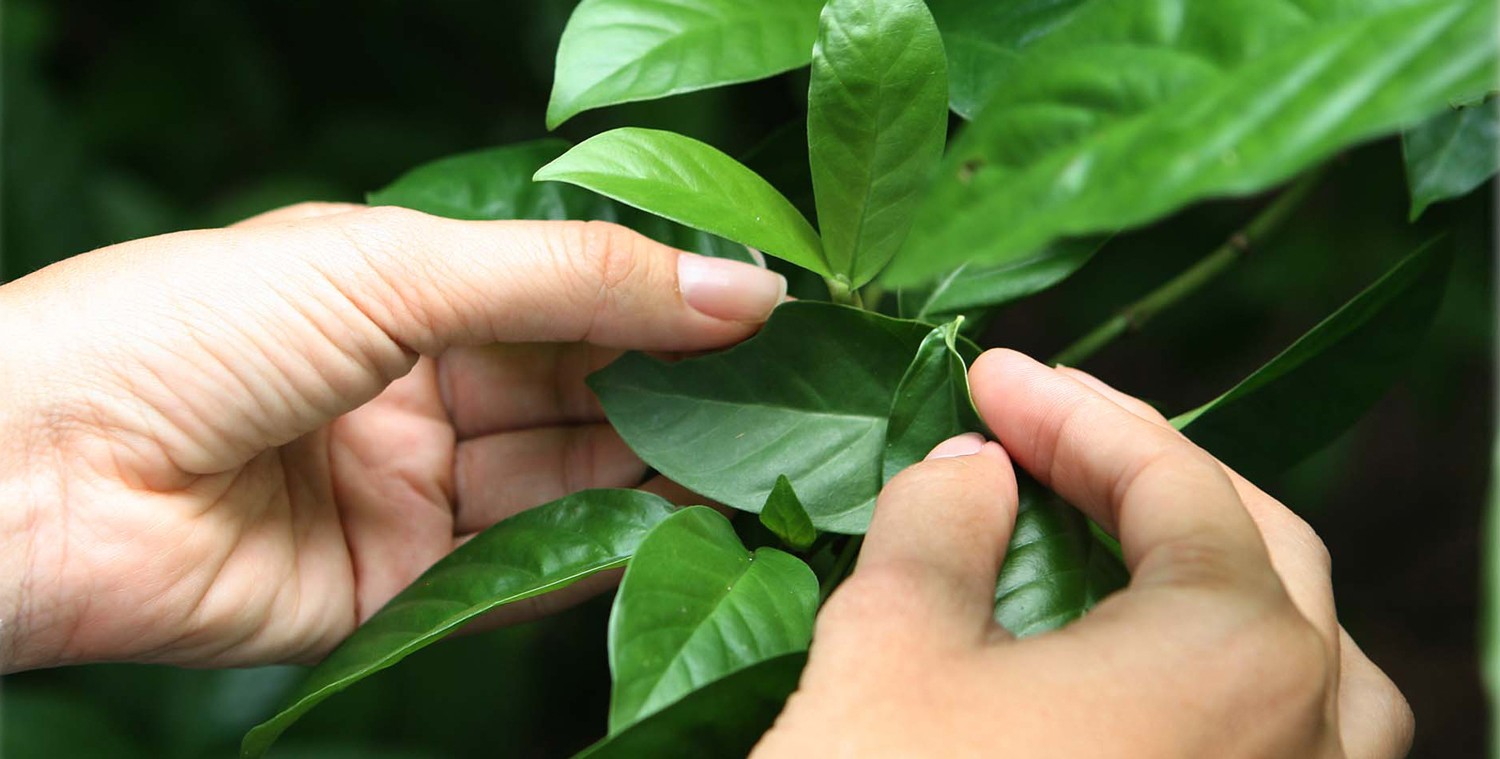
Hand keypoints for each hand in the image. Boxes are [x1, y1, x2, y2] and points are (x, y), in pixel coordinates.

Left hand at [0, 202, 785, 671]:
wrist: (35, 479)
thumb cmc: (191, 329)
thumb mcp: (396, 267)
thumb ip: (573, 282)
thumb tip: (735, 288)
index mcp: (397, 291)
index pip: (561, 292)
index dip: (658, 297)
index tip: (765, 307)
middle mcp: (409, 392)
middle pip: (570, 391)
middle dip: (669, 388)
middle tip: (777, 391)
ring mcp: (403, 493)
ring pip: (557, 481)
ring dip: (649, 470)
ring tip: (748, 458)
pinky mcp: (393, 588)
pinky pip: (514, 572)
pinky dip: (594, 553)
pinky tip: (669, 530)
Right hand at [754, 350, 1411, 758]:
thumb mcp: (888, 653)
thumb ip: (940, 529)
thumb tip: (971, 470)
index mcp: (1235, 657)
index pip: (1172, 482)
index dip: (1074, 411)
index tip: (989, 379)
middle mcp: (1308, 740)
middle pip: (1262, 555)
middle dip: (1152, 475)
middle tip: (1044, 437)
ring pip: (1306, 665)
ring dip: (1215, 579)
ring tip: (1116, 540)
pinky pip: (1285, 752)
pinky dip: (1224, 685)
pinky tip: (1137, 683)